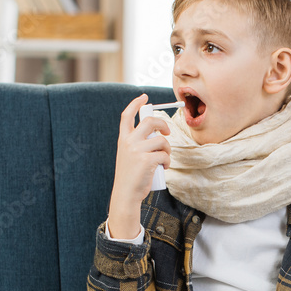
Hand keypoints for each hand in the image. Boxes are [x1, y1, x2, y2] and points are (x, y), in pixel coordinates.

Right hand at [107, 94, 171, 238]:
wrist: (126, 194)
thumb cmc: (130, 176)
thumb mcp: (128, 156)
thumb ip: (138, 144)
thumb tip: (157, 134)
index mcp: (123, 139)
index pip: (127, 115)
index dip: (135, 103)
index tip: (144, 97)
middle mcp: (129, 142)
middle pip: (150, 121)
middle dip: (163, 124)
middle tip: (168, 132)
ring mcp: (138, 150)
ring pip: (162, 140)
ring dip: (168, 149)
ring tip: (164, 159)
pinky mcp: (147, 160)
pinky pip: (165, 154)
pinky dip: (168, 161)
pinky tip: (164, 167)